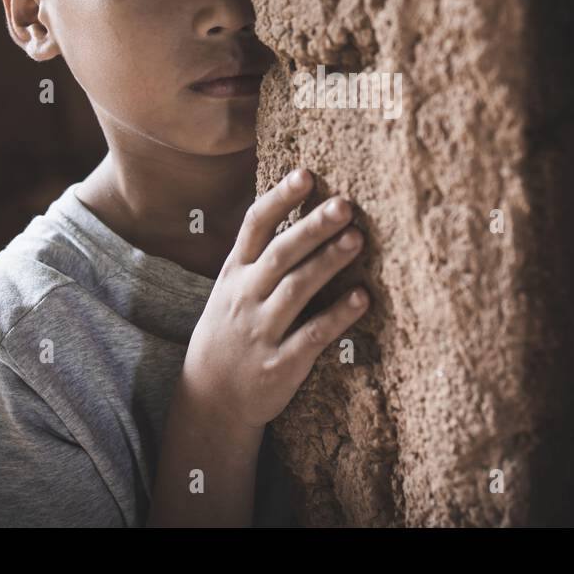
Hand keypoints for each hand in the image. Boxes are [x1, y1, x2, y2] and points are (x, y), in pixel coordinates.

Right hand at [182, 168, 370, 431]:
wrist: (210, 399)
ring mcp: (261, 331)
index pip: (255, 226)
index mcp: (235, 272)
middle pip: (280, 254)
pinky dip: (338, 317)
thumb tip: (303, 208)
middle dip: (312, 227)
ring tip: (357, 239)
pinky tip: (363, 298)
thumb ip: (261, 254)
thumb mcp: (232, 288)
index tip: (306, 174)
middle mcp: (245, 297)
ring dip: (327, 263)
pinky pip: (312, 336)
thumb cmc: (232, 331)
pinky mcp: (280, 365)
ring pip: (296, 290)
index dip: (280, 198)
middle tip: (344, 204)